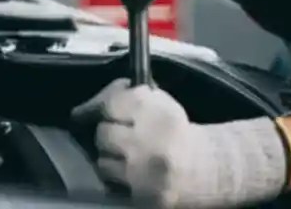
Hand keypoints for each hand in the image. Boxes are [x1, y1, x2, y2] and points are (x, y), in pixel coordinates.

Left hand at [72, 79, 288, 208]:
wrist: (206, 168)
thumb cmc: (176, 131)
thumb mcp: (160, 102)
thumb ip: (127, 95)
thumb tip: (86, 106)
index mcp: (156, 111)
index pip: (109, 105)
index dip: (95, 108)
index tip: (84, 113)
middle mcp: (149, 140)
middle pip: (102, 134)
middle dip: (108, 134)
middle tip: (120, 136)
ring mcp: (144, 171)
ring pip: (102, 161)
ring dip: (110, 158)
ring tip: (129, 156)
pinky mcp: (142, 196)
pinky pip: (112, 182)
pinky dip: (117, 177)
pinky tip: (132, 172)